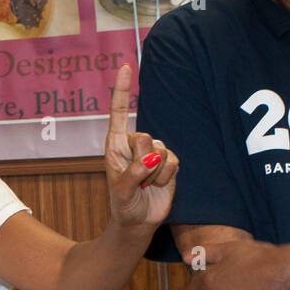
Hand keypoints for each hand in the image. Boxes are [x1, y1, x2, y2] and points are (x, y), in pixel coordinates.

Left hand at [104, 64, 177, 227]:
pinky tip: (158, 185)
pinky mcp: (169, 162)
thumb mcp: (122, 192)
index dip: (122, 90)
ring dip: (154, 174)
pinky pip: (174, 162)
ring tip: (146, 185)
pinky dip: (167, 177)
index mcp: (115, 145)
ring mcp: (152, 152)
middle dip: (142, 164)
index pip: (119, 113)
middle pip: (145, 137)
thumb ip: (134, 174)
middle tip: (136, 181)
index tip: (125, 67)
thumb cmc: (124, 206)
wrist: (139, 222)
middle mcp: (134, 144)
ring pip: (161, 151)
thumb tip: (152, 158)